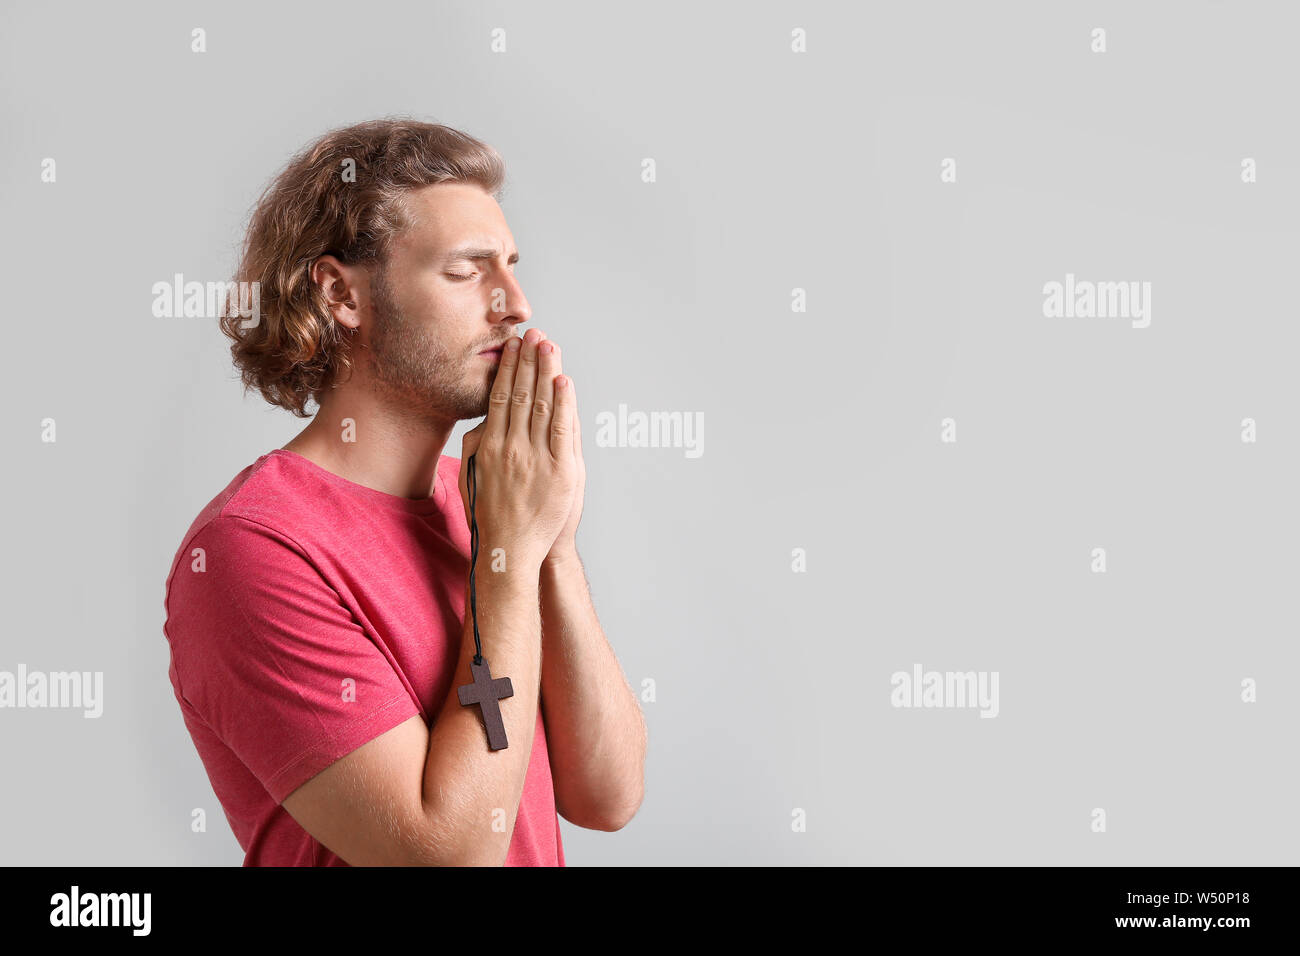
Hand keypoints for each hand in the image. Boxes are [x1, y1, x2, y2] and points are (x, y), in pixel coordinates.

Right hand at [457, 328, 577, 572]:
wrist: (511, 551)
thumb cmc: (491, 516)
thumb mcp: (472, 477)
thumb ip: (475, 448)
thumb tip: (480, 423)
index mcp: (489, 446)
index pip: (500, 397)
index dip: (508, 369)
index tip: (513, 346)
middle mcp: (511, 447)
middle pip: (521, 394)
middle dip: (527, 361)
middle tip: (533, 333)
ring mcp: (535, 458)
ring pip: (541, 406)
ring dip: (546, 372)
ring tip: (549, 346)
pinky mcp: (560, 471)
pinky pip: (561, 430)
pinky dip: (563, 404)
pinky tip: (564, 381)